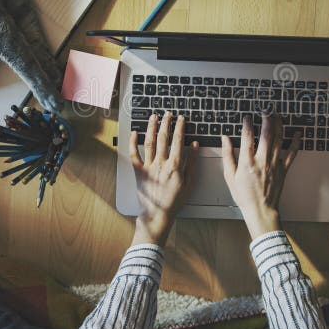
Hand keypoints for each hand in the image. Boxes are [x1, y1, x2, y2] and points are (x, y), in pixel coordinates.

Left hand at [130, 112, 197, 246]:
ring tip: (154, 117)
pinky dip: (133, 142)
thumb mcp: (189, 182)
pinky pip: (134, 154)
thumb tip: (194, 145)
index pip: (178, 141)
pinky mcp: (139, 172)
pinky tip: (135, 132)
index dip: (180, 127)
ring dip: (152, 127)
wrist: (158, 214)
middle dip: (166, 123)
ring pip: (149, 142)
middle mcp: (161, 163)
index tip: (181, 119)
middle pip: (163, 138)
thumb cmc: (175, 200)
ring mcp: (149, 167)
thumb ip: (193, 162)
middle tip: (168, 114)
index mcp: (175, 166)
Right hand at [221, 113, 300, 238]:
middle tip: (266, 110)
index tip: (247, 117)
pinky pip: (292, 154)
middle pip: (266, 135)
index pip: (247, 137)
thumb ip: (227, 155)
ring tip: (278, 115)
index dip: (247, 124)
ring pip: (279, 140)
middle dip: (266, 119)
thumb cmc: (244, 195)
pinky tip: (297, 133)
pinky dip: (296, 143)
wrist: (260, 210)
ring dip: (279, 125)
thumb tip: (225, 138)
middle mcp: (262, 161)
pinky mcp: (283, 170)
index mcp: (247, 163)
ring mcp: (274, 165)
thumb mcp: (230, 176)